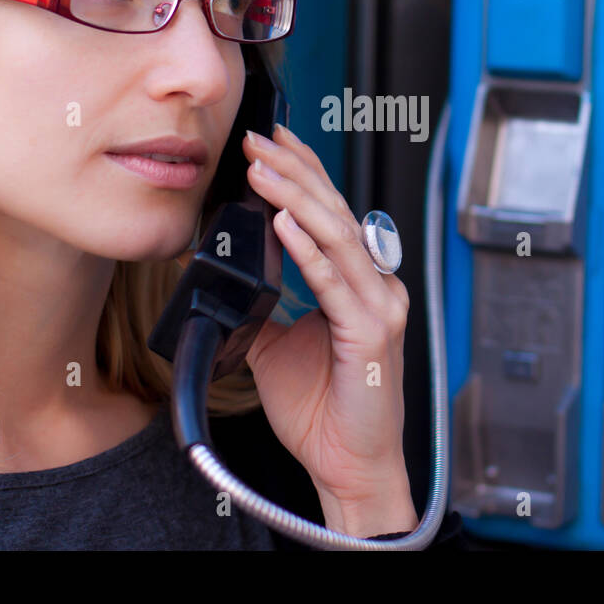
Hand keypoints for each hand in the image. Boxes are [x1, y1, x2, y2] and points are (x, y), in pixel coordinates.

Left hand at [240, 123, 418, 537]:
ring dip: (295, 197)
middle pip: (333, 213)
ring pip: (336, 236)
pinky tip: (284, 222)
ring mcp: (379, 306)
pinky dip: (309, 249)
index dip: (302, 172)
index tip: (271, 139)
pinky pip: (335, 282)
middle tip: (257, 138)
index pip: (330, 213)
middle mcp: (376, 286)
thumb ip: (263, 304)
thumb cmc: (323, 410)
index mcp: (360, 283)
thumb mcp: (276, 346)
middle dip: (293, 171)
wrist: (349, 466)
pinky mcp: (372, 333)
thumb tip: (224, 274)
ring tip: (261, 168)